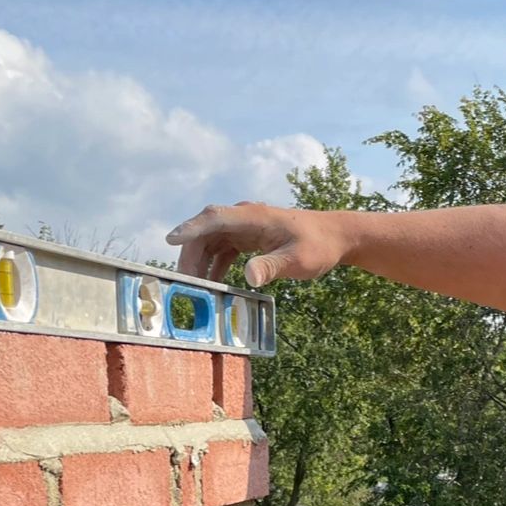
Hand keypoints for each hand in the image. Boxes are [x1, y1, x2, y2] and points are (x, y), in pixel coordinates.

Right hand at [166, 202, 348, 288]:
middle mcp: (244, 218)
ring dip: (200, 264)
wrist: (335, 237)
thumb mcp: (298, 259)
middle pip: (206, 232)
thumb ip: (272, 266)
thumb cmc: (318, 245)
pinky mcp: (247, 239)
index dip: (191, 229)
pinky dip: (214, 268)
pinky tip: (212, 288)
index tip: (171, 239)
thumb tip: (249, 277)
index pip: (214, 218)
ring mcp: (244, 228)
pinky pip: (222, 251)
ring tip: (194, 289)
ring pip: (211, 242)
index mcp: (253, 216)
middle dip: (191, 255)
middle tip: (184, 283)